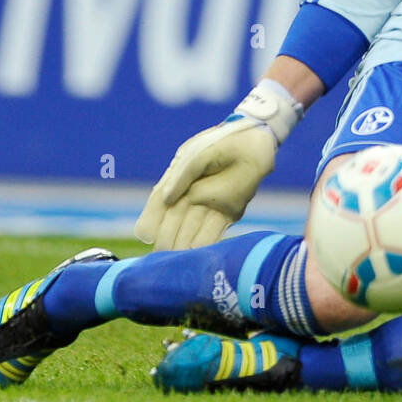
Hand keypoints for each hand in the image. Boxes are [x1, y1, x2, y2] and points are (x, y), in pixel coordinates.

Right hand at [135, 81, 302, 249]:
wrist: (255, 140)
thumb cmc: (223, 142)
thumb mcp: (198, 154)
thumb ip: (182, 175)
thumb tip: (166, 198)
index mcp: (177, 181)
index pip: (158, 205)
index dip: (150, 220)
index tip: (145, 234)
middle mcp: (190, 197)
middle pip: (173, 222)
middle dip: (166, 238)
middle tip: (159, 255)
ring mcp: (210, 206)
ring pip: (191, 230)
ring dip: (182, 246)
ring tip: (175, 261)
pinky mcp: (229, 212)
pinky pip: (214, 232)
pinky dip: (204, 244)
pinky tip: (195, 256)